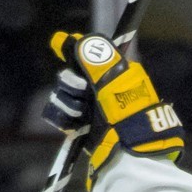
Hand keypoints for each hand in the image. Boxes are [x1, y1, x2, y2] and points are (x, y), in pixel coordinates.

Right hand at [45, 31, 185, 185]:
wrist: (130, 153)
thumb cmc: (127, 112)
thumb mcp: (112, 78)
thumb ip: (92, 56)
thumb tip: (69, 38)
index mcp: (117, 76)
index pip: (88, 58)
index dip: (75, 54)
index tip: (61, 47)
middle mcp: (105, 91)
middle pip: (73, 76)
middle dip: (72, 84)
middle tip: (83, 93)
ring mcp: (93, 111)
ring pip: (65, 95)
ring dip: (68, 103)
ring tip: (80, 114)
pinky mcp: (83, 128)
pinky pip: (62, 115)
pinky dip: (65, 118)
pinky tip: (74, 125)